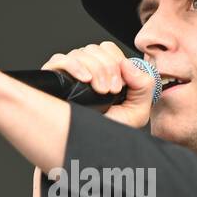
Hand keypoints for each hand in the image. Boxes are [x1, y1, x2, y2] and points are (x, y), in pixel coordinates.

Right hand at [40, 41, 154, 128]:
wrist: (88, 148)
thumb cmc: (109, 131)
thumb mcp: (136, 111)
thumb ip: (144, 85)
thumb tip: (128, 64)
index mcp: (104, 71)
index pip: (108, 49)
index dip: (116, 61)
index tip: (119, 85)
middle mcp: (86, 68)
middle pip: (95, 49)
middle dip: (107, 68)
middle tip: (110, 91)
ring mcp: (69, 71)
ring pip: (80, 53)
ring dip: (95, 69)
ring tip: (100, 91)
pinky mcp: (53, 76)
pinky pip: (60, 60)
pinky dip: (74, 66)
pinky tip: (84, 80)